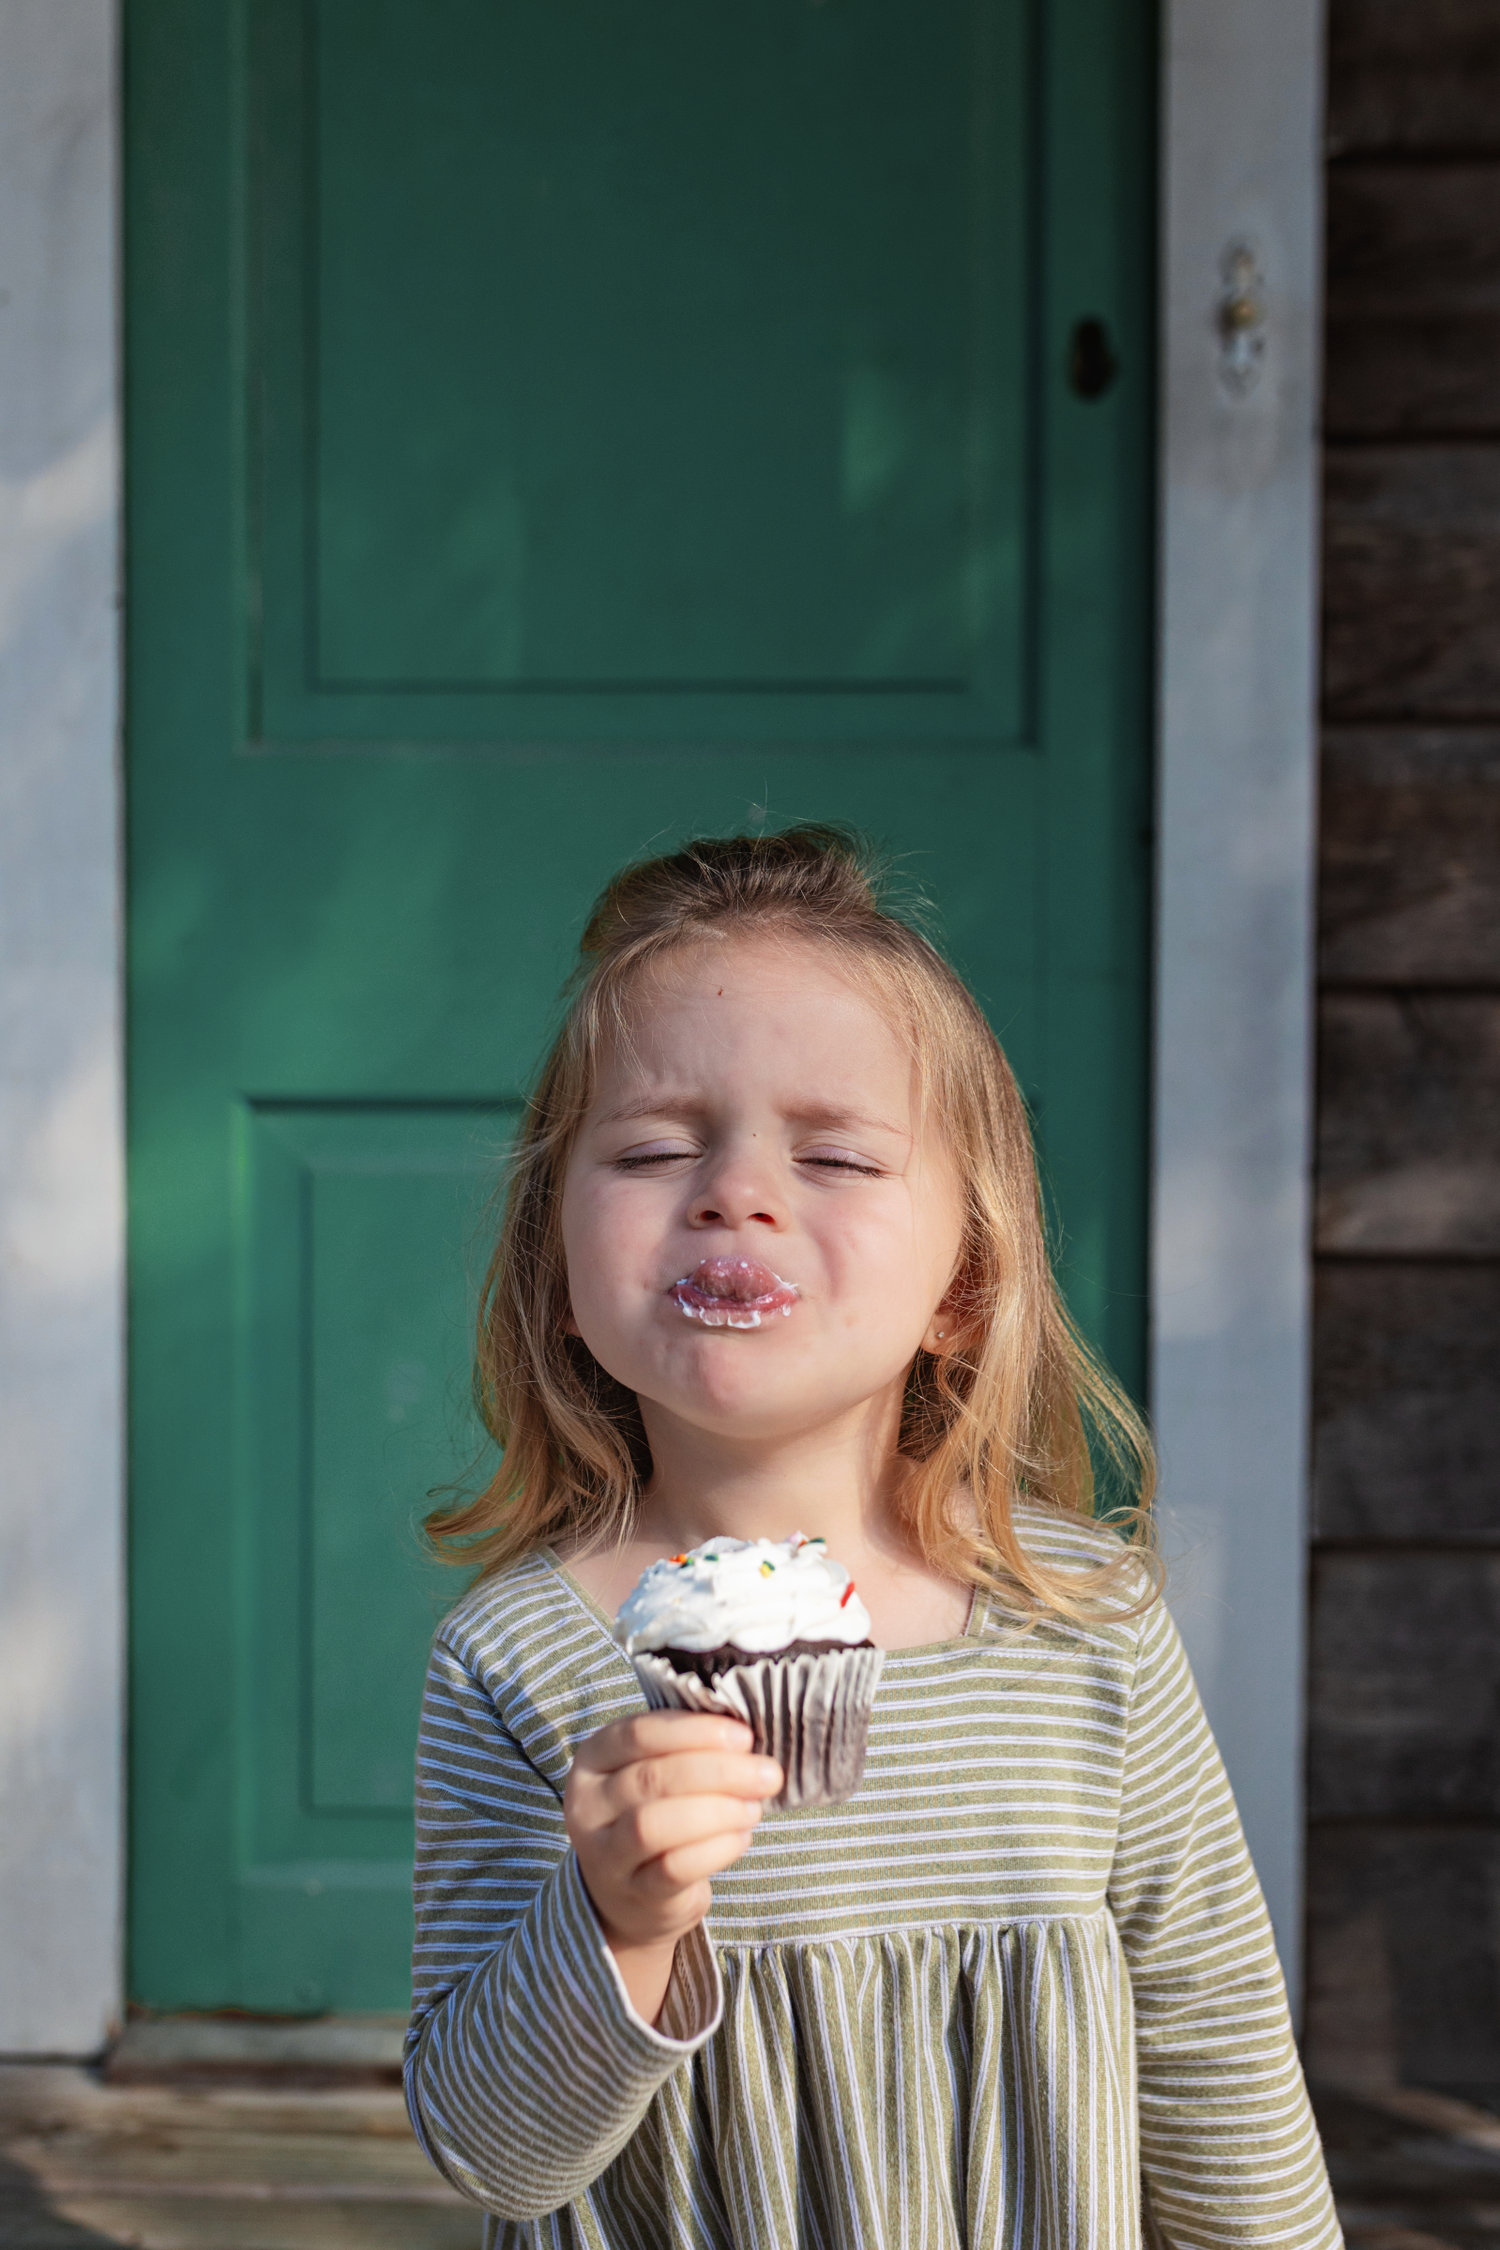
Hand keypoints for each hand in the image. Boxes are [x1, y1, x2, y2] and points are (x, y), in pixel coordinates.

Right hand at [564, 1711, 781, 2021]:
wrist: (631, 1892)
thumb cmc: (655, 1811)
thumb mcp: (655, 1770)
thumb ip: (688, 1747)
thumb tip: (745, 1738)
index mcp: (594, 1758)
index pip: (638, 1734)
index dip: (695, 1732)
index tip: (744, 1736)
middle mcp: (588, 1805)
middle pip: (652, 1778)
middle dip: (719, 1772)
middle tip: (766, 1773)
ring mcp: (605, 1854)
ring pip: (655, 1825)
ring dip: (717, 1811)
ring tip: (754, 1807)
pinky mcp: (633, 1892)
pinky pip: (674, 1868)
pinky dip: (716, 1848)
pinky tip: (742, 1837)